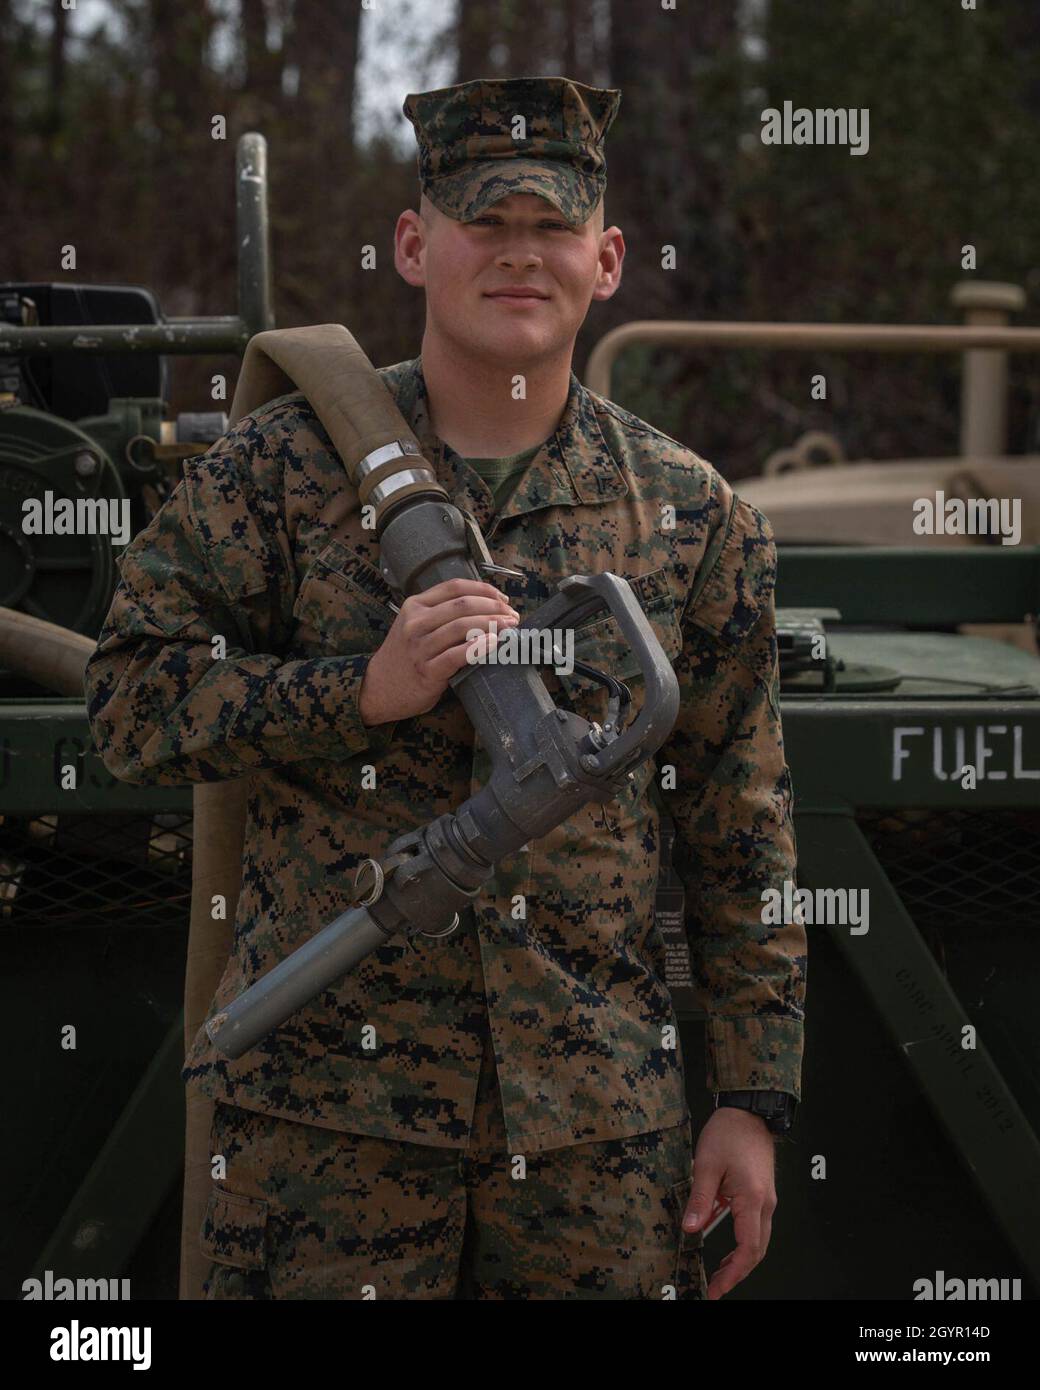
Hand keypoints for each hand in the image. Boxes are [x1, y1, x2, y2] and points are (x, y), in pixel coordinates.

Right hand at [359, 578, 519, 724]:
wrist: (379, 689)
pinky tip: (494, 644)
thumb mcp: (414, 625)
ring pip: (462, 627)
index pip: (455, 587)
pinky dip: (479, 647)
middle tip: (512, 615)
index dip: (483, 589)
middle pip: (462, 605)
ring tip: (509, 627)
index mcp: (415, 606)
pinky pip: (457, 655)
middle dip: (494, 607)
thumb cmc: (404, 656)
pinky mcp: (426, 671)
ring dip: (492, 624)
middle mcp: (416, 623)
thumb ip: (440, 613)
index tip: (502, 598)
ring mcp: (420, 647)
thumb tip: (484, 606)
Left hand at [681, 1106, 776, 1299]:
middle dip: (737, 1273)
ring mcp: (766, 1199)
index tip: (717, 1287)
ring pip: (759, 1240)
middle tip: (715, 1286)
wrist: (748, 1111)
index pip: (747, 1248)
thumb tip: (690, 1229)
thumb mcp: (706, 1164)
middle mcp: (765, 1203)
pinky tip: (727, 1248)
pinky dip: (744, 1243)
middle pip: (757, 1250)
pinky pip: (756, 1226)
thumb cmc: (728, 1133)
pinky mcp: (762, 1193)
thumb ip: (700, 1199)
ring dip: (741, 1260)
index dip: (733, 1273)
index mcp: (752, 1199)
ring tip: (719, 1273)